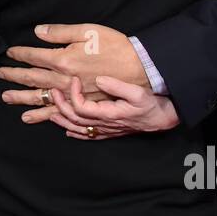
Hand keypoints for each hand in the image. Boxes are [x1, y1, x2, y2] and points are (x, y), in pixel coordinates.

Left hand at [1, 23, 149, 124]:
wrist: (139, 69)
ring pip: (39, 98)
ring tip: (6, 98)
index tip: (10, 53)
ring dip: (21, 98)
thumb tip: (38, 31)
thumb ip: (61, 32)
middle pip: (32, 78)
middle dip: (14, 76)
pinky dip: (41, 116)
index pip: (34, 56)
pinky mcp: (80, 104)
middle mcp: (63, 79)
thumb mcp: (88, 31)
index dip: (20, 54)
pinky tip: (29, 118)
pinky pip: (56, 113)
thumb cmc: (115, 46)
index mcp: (63, 59)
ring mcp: (71, 94)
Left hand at [47, 75, 179, 139]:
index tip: (74, 80)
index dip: (73, 94)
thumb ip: (117, 86)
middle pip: (76, 119)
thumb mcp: (137, 92)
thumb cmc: (152, 104)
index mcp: (108, 114)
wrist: (164, 118)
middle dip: (62, 106)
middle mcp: (104, 125)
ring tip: (52, 113)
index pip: (82, 107)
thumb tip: (99, 79)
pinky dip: (77, 133)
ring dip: (64, 121)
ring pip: (79, 129)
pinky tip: (68, 131)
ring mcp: (107, 130)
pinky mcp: (110, 132)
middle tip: (54, 92)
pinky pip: (89, 136)